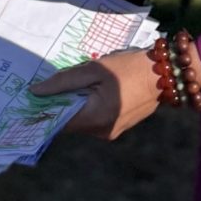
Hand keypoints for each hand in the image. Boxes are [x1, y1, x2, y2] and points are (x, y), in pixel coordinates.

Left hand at [29, 44, 164, 139]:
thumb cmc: (129, 67)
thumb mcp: (94, 68)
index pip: (58, 121)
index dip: (45, 109)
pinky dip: (90, 107)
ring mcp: (112, 132)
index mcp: (95, 118)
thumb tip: (35, 92)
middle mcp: (102, 132)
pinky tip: (96, 90)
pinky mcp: (119, 128)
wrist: (166, 73)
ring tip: (82, 84)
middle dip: (62, 104)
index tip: (34, 97)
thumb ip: (63, 81)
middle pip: (69, 122)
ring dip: (77, 104)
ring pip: (82, 121)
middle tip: (58, 83)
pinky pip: (95, 120)